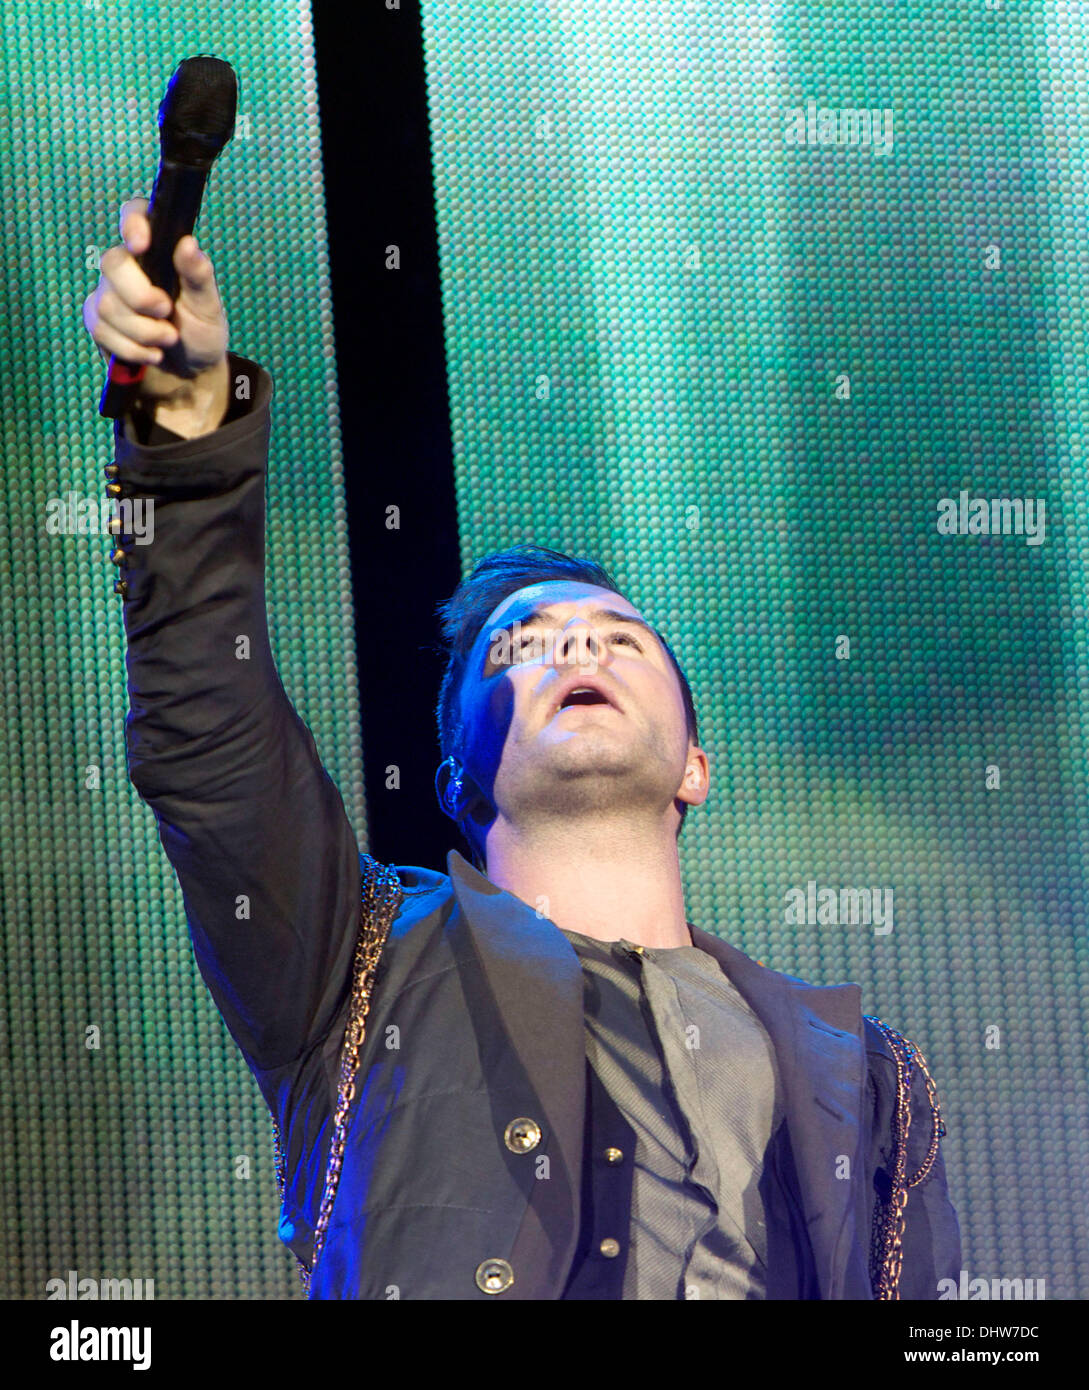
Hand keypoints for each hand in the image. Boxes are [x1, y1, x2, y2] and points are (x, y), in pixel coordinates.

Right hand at [82, 197, 228, 402]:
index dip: (132, 223)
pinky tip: (151, 353)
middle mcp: (129, 266)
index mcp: (158, 251)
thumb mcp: (209, 307)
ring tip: (168, 339)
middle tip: (166, 313)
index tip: (141, 245)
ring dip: (143, 331)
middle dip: (140, 297)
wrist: (188, 374)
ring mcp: (109, 292)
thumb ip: (199, 276)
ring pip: (107, 304)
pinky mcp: (98, 320)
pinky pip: (101, 329)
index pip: (135, 215)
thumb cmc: (200, 333)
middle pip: (112, 263)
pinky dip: (132, 348)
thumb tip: (188, 243)